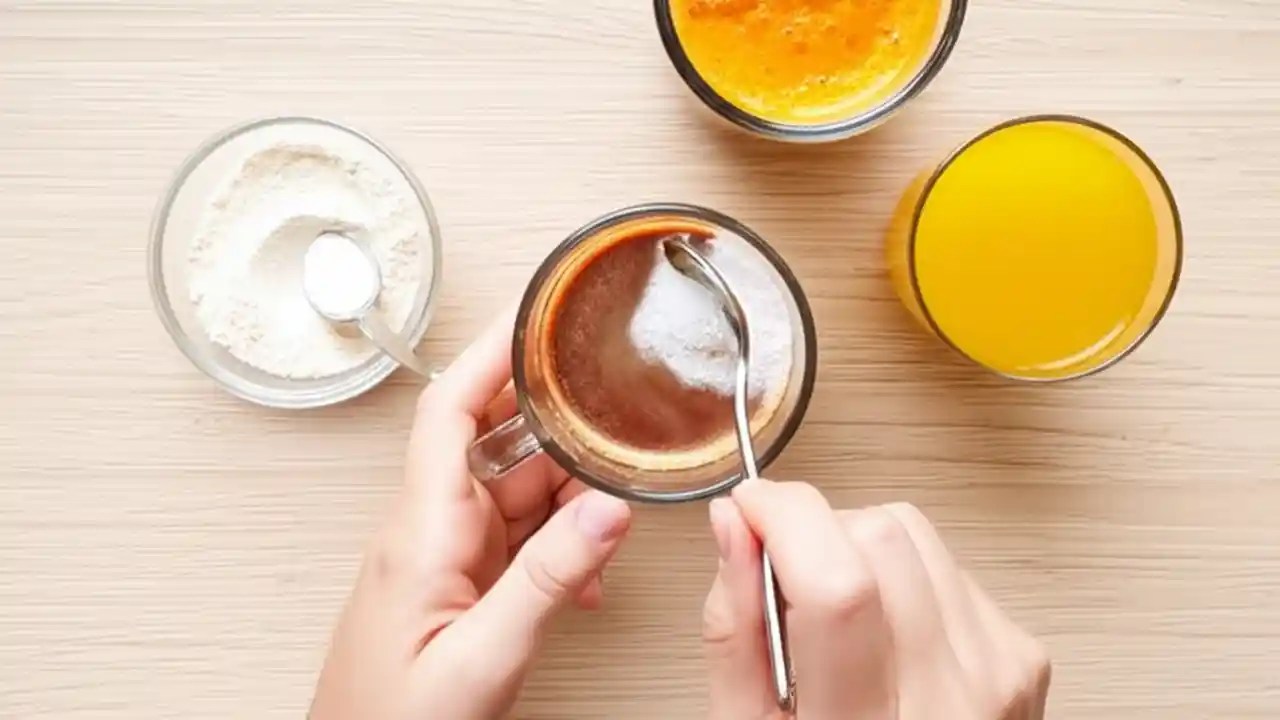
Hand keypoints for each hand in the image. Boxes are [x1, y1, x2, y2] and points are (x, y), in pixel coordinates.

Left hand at [310, 309, 633, 719]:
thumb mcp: (480, 658)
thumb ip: (546, 582)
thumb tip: (606, 510)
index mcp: (422, 531)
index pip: (451, 410)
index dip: (492, 350)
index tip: (536, 309)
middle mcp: (430, 530)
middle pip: (498, 441)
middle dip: (558, 424)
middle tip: (614, 409)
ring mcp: (444, 555)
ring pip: (516, 488)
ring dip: (567, 492)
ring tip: (613, 502)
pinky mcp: (459, 583)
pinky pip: (518, 537)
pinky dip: (560, 543)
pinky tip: (585, 573)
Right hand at [702, 480, 1049, 718]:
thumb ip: (734, 631)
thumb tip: (735, 525)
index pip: (839, 587)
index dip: (786, 520)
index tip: (752, 506)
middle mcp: (948, 701)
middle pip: (879, 539)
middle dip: (815, 530)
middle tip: (786, 576)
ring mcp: (996, 675)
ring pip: (915, 533)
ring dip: (860, 547)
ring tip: (839, 613)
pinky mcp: (1022, 654)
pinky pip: (950, 563)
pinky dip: (904, 577)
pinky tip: (886, 631)